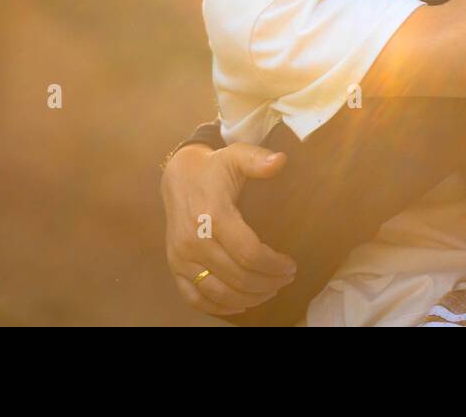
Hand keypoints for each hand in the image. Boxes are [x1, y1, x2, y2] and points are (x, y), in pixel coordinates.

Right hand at [161, 142, 296, 316]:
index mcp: (213, 215)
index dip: (273, 265)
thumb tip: (281, 160)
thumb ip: (258, 159)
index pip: (249, 253)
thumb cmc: (214, 168)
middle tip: (285, 279)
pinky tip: (240, 304)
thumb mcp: (236, 156)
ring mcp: (181, 256)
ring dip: (249, 298)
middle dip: (267, 283)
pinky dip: (219, 307)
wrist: (178, 176)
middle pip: (237, 277)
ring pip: (219, 293)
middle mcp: (194, 240)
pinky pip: (194, 297)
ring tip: (269, 290)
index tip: (291, 266)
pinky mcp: (174, 266)